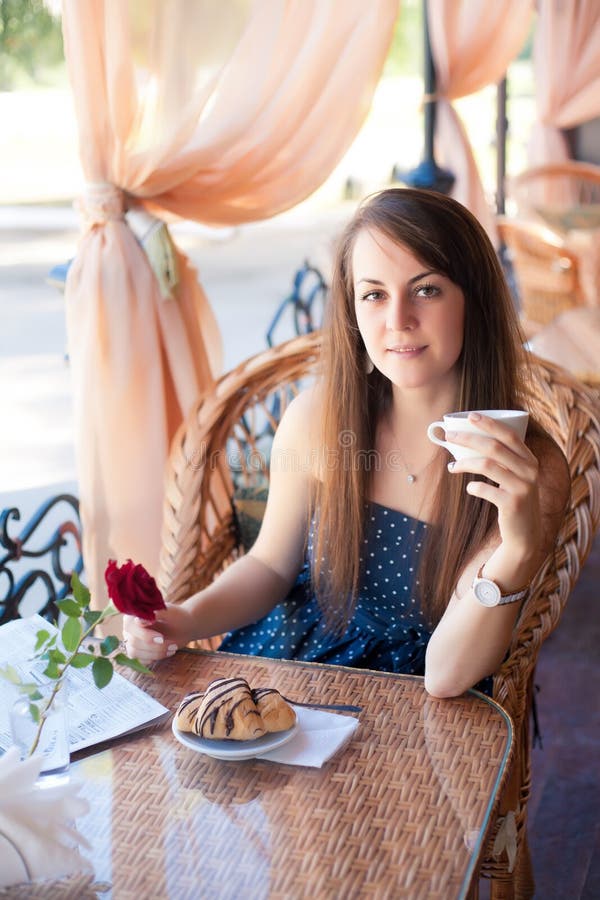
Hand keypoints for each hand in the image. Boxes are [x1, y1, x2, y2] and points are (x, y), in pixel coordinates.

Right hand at [122, 602, 195, 663]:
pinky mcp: (138, 652)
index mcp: (134, 614)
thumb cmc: (176, 616)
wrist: (184, 626)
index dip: (144, 635)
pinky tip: (167, 652)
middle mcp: (130, 628)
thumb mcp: (169, 612)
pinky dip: (155, 657)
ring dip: (155, 653)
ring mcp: (132, 640)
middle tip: (172, 644)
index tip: (161, 638)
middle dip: (154, 646)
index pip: (130, 626)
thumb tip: (138, 620)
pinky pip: (140, 660)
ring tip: (172, 648)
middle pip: (133, 642)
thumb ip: (155, 613)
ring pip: (134, 653)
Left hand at [447, 413, 540, 562]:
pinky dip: (473, 487)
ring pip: (487, 465)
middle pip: (494, 447)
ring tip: (452, 467)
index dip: (489, 424)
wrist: (525, 534)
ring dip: (464, 463)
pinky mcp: (512, 504)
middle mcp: (530, 471)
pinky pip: (484, 489)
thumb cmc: (513, 499)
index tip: (470, 416)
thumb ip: (502, 460)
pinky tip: (470, 488)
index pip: (510, 435)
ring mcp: (522, 488)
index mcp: (530, 460)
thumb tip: (467, 440)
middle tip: (449, 437)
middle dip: (468, 438)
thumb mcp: (514, 477)